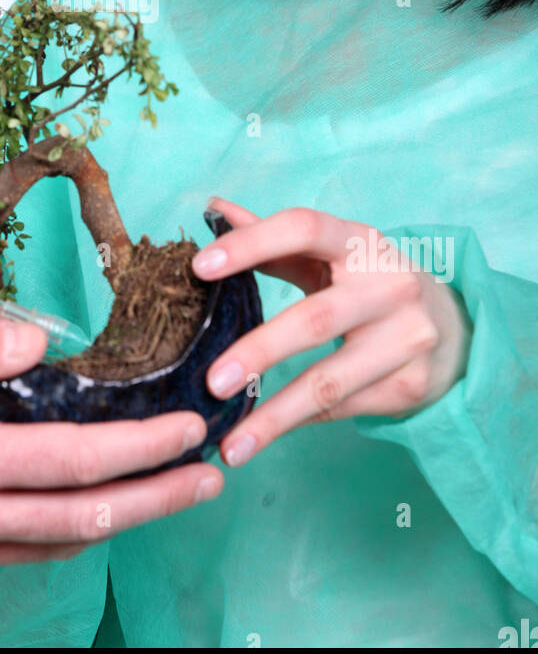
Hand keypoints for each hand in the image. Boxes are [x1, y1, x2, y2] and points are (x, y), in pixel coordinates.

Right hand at [0, 307, 220, 582]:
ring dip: (125, 517)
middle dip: (159, 496)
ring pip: (61, 542)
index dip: (141, 449)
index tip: (187, 427)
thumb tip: (34, 336)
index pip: (73, 461)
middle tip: (211, 473)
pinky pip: (25, 552)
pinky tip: (95, 509)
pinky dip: (71, 531)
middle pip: (85, 517)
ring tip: (173, 491)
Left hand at [193, 198, 471, 467]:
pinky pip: (341, 408)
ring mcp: (406, 337)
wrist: (453, 328)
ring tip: (229, 444)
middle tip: (211, 382)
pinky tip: (260, 439)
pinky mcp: (411, 384)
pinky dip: (296, 423)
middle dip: (259, 351)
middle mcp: (391, 285)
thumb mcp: (331, 253)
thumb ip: (273, 239)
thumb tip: (214, 210)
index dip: (251, 244)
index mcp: (360, 241)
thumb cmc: (368, 283)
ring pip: (329, 382)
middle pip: (315, 319)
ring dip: (274, 416)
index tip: (200, 267)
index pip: (303, 228)